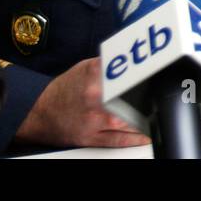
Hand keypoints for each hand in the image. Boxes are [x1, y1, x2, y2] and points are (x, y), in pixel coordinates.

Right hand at [15, 57, 149, 148]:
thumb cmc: (64, 89)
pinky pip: (119, 140)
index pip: (128, 75)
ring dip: (145, 119)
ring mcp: (94, 120)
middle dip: (149, 99)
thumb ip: (108, 65)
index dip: (148, 77)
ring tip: (156, 113)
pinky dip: (136, 138)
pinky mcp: (91, 138)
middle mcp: (95, 98)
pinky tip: (146, 134)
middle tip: (162, 96)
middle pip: (132, 100)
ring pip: (129, 122)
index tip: (161, 76)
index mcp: (94, 77)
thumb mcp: (85, 68)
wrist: (38, 112)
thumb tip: (133, 59)